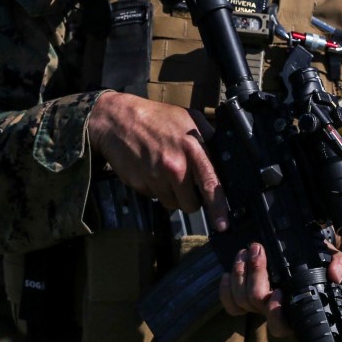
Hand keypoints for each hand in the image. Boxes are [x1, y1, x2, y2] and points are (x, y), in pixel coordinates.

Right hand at [86, 91, 228, 229]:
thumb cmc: (155, 117)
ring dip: (172, 194)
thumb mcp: (188, 118)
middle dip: (191, 199)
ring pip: (172, 204)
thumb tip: (223, 158)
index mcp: (191, 148)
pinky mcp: (139, 185)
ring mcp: (155, 178)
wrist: (117, 120)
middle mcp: (174, 166)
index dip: (218, 207)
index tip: (222, 224)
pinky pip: (155, 197)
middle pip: (191, 204)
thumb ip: (208, 138)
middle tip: (186, 183)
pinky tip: (151, 170)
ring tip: (165, 171)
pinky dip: (155, 189)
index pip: (210, 184)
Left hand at [219, 241, 341, 336]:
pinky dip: (225, 289)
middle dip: (255, 276)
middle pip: (256, 304)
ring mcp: (256, 303)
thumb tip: (335, 275)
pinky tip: (229, 273)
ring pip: (240, 299)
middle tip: (258, 251)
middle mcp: (274, 308)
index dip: (276, 314)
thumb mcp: (333, 258)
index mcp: (295, 308)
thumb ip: (339, 265)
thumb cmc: (317, 258)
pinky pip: (228, 303)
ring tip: (247, 251)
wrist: (301, 247)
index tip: (277, 292)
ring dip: (240, 273)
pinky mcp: (241, 296)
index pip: (282, 326)